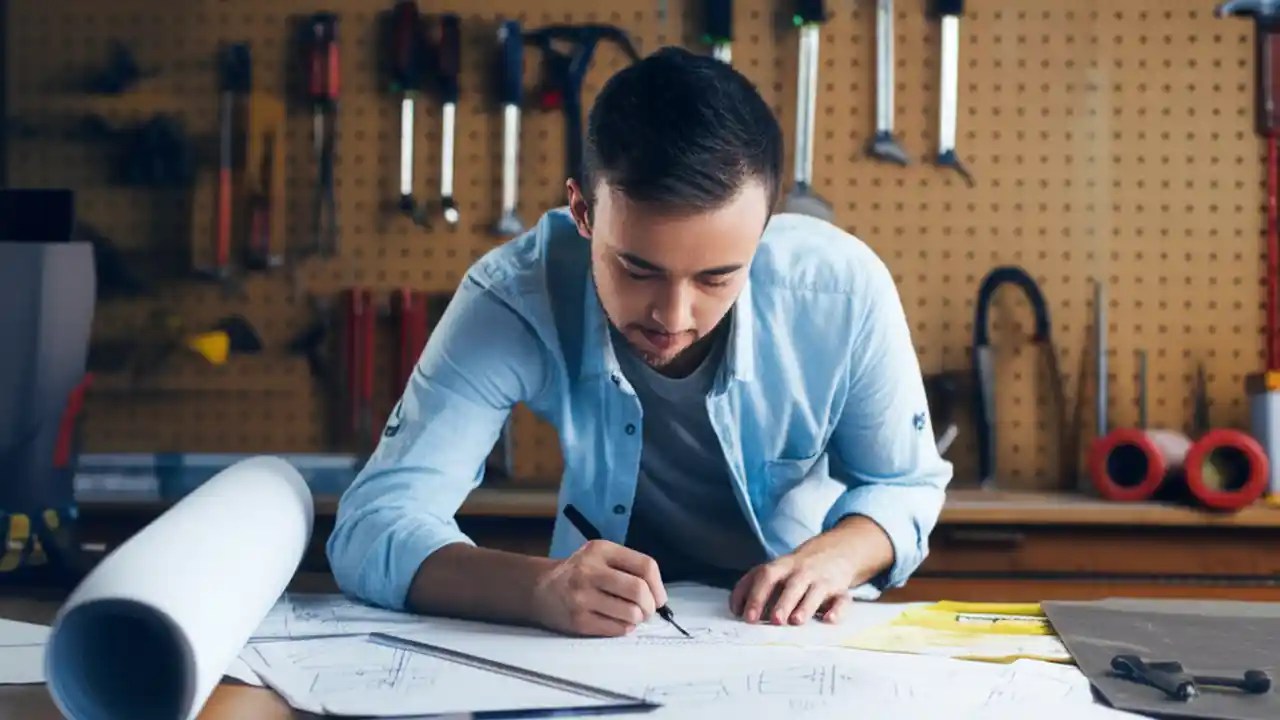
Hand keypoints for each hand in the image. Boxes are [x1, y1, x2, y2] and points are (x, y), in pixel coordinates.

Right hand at [530, 539, 667, 636]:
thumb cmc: (578, 573)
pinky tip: (618, 622)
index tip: (660, 597)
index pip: (645, 566)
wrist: (539, 588)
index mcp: (600, 550)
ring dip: (637, 619)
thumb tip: (658, 595)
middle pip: (639, 591)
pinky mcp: (578, 620)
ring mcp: (582, 597)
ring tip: (631, 616)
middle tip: (648, 611)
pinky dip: (624, 628)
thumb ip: (627, 567)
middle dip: (651, 606)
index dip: (659, 585)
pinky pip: (616, 629)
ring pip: (630, 613)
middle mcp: (589, 571)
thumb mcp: (599, 556)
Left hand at [729, 549, 854, 625]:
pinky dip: (837, 610)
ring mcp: (822, 580)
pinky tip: (829, 619)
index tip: (747, 616)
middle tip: (774, 620)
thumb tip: (734, 609)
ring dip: (806, 606)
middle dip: (782, 602)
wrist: (836, 550)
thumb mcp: (773, 569)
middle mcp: (802, 572)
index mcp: (782, 566)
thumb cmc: (795, 568)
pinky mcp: (840, 591)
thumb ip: (752, 586)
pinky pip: (842, 600)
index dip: (756, 595)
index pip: (766, 576)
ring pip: (815, 591)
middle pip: (792, 583)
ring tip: (795, 621)